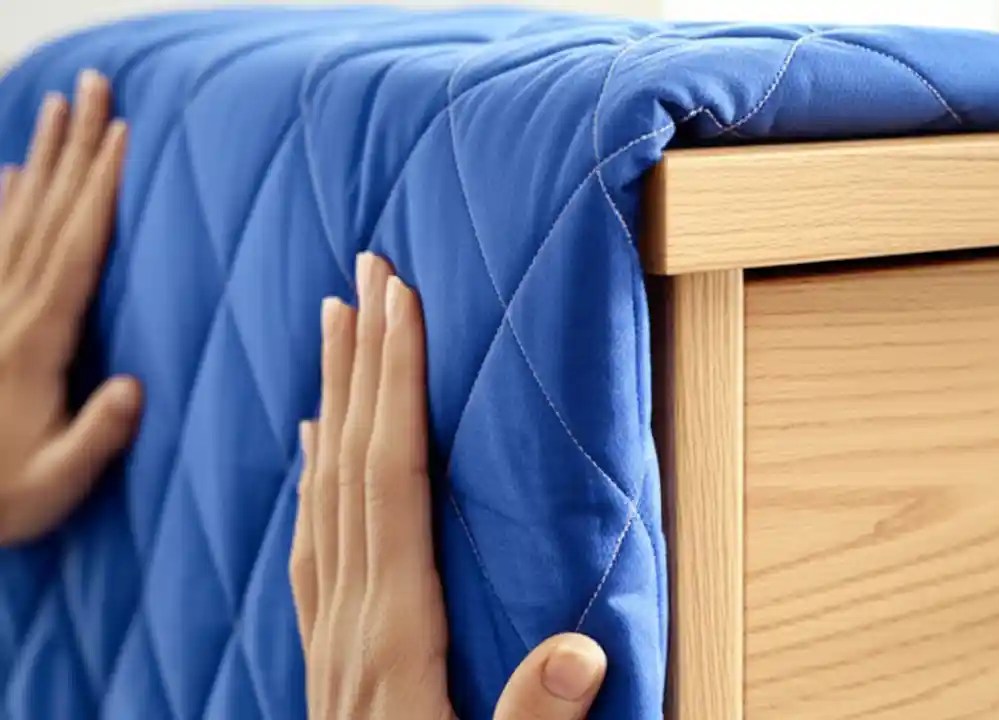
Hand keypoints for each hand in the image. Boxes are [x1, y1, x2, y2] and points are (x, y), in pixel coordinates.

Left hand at [0, 70, 141, 544]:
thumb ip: (92, 438)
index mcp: (32, 345)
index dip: (100, 191)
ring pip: (17, 217)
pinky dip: (1, 202)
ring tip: (60, 106)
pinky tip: (10, 171)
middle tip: (95, 88)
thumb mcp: (51, 486)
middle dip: (75, 148)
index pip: (75, 252)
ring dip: (43, 159)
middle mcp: (5, 312)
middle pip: (48, 214)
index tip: (122, 135)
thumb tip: (132, 388)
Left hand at [291, 253, 606, 718]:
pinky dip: (313, 471)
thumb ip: (532, 718)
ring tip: (336, 323)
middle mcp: (352, 615)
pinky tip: (313, 438)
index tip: (402, 304)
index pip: (391, 480)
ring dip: (332, 396)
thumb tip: (584, 650)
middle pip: (349, 461)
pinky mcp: (329, 645)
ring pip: (323, 487)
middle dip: (360, 360)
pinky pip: (310, 536)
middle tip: (368, 271)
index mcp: (395, 631)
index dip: (396, 386)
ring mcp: (331, 628)